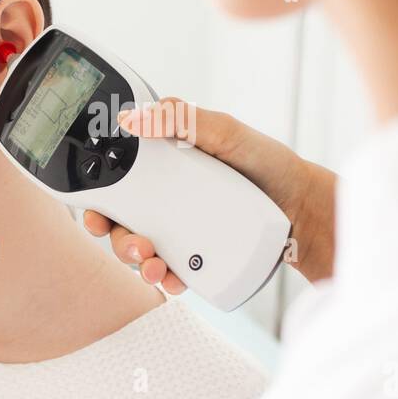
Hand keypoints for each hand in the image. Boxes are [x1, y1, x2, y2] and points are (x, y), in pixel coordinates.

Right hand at [83, 97, 336, 293]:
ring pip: (140, 251)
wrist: (302, 205)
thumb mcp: (224, 131)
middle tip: (136, 243)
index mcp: (161, 168)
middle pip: (120, 223)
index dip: (95, 200)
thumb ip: (181, 119)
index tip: (95, 213)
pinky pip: (171, 273)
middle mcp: (165, 201)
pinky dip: (166, 279)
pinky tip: (173, 279)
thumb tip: (132, 118)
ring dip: (137, 262)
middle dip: (116, 239)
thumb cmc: (265, 162)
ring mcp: (179, 231)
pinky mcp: (197, 258)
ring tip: (155, 265)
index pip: (115, 183)